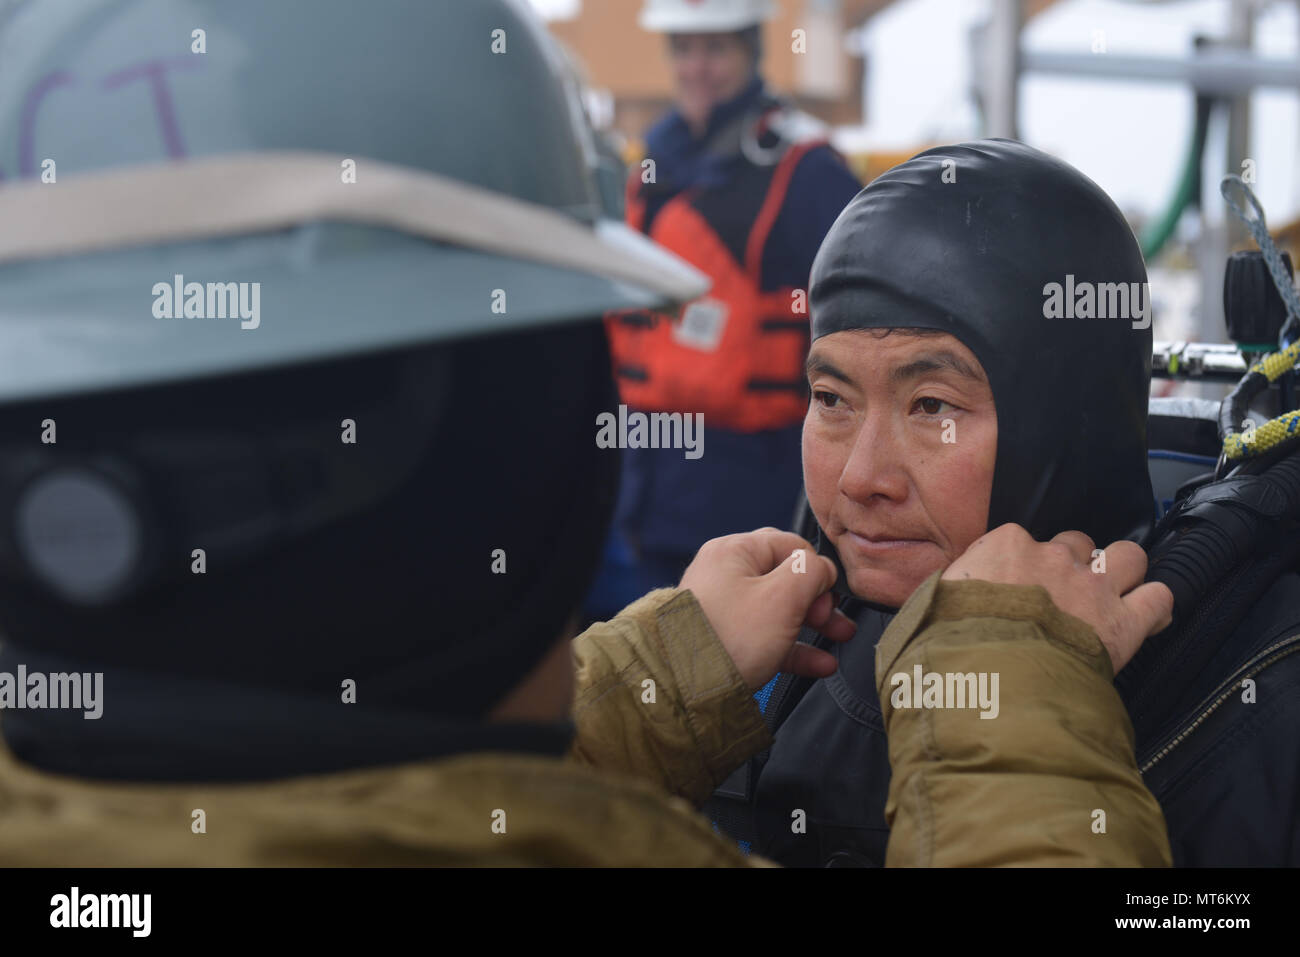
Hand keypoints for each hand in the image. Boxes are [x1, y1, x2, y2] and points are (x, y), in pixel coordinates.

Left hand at [679, 528, 856, 690]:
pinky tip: (820, 663)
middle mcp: (725, 574)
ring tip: (839, 639)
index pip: (791, 545)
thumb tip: (822, 568)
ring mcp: (723, 608)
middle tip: (836, 620)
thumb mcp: (782, 596)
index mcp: (735, 551)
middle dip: (819, 600)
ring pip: (779, 609)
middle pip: (785, 578)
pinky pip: (766, 636)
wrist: (682, 687)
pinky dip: (794, 647)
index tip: (832, 596)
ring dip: (813, 625)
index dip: (817, 570)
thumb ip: (810, 572)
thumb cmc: (729, 637)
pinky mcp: (724, 639)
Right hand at [941, 523, 1173, 673]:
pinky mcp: (1124, 623)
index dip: (1023, 566)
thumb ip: (945, 594)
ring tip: (1111, 596)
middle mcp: (1053, 557)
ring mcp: (1093, 587)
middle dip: (1074, 565)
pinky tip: (1146, 619)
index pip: (1022, 541)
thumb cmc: (950, 649)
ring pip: (1127, 557)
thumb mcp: (928, 610)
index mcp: (1004, 547)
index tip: (1018, 589)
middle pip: (1077, 544)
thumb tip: (942, 599)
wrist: (989, 683)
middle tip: (1063, 596)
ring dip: (1122, 573)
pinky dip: (1155, 607)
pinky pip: (1159, 598)